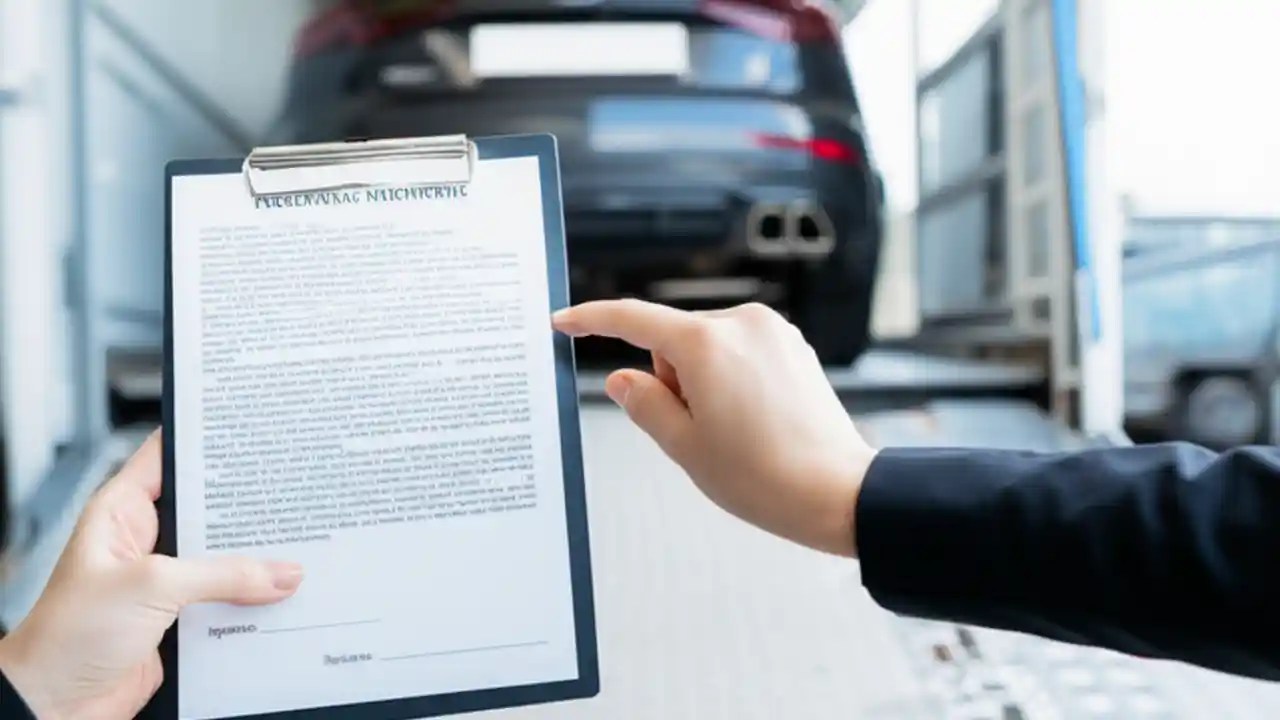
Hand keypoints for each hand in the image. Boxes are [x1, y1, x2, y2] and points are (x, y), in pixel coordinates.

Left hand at [0, 432, 302, 719]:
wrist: (55, 706)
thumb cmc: (70, 636)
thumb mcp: (153, 587)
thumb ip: (224, 575)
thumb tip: (283, 571)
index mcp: (122, 511)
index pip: (169, 456)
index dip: (207, 440)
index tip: (253, 429)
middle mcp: (146, 541)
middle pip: (209, 511)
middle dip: (251, 506)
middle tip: (296, 490)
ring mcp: (165, 581)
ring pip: (224, 559)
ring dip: (258, 561)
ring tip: (304, 544)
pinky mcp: (181, 619)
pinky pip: (228, 602)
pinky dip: (255, 602)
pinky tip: (286, 596)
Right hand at [554, 300, 875, 556]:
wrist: (837, 492)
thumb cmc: (765, 477)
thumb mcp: (684, 446)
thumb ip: (643, 404)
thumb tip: (622, 380)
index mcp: (706, 344)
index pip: (633, 320)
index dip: (593, 321)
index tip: (566, 323)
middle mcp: (742, 324)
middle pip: (674, 341)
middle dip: (672, 380)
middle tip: (699, 430)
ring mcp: (773, 332)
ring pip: (707, 347)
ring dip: (703, 381)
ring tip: (735, 430)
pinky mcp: (793, 345)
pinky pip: (740, 352)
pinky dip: (732, 379)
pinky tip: (754, 420)